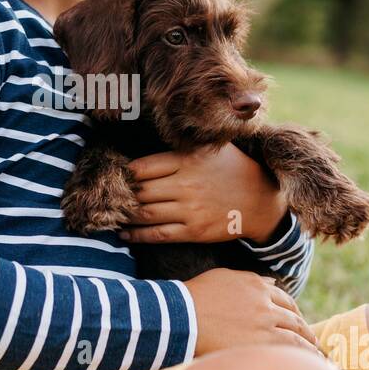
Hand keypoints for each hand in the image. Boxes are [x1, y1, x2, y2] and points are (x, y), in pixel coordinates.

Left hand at [119, 143, 287, 244]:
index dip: (124, 173)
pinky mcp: (194, 230)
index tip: (115, 175)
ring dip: (124, 216)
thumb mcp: (212, 147)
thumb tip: (153, 133)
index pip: (143, 167)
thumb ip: (184, 142)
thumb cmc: (234, 169)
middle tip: (106, 198)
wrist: (262, 201)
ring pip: (145, 213)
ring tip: (111, 215)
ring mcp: (190, 209)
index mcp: (187, 159)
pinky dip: (137, 236)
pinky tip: (124, 234)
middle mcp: (186, 184)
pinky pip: (158, 234)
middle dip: (121, 195)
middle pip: (141, 191)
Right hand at [184, 268, 326, 358]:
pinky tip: (308, 368)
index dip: (295, 315)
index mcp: (257, 287)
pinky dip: (302, 361)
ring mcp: (264, 326)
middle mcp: (265, 305)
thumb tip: (274, 284)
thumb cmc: (195, 297)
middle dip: (307, 334)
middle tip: (316, 346)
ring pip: (296, 339)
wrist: (180, 315)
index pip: (286, 302)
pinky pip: (288, 354)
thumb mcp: (225, 278)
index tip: (300, 326)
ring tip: (319, 362)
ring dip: (310, 350)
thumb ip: (252, 281)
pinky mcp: (259, 346)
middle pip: (295, 321)